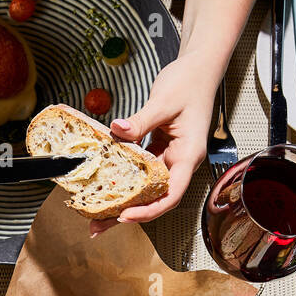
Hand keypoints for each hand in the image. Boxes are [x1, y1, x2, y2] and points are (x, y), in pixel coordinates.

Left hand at [92, 52, 217, 235]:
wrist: (199, 69)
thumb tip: (118, 130)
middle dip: (128, 215)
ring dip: (123, 202)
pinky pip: (140, 172)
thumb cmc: (190, 83)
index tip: (125, 215)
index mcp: (188, 155)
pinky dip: (124, 181)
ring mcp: (169, 158)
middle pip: (155, 199)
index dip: (148, 210)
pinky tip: (106, 186)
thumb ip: (141, 120)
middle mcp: (179, 162)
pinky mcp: (159, 151)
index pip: (170, 194)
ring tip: (96, 215)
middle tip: (97, 226)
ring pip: (146, 189)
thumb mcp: (164, 101)